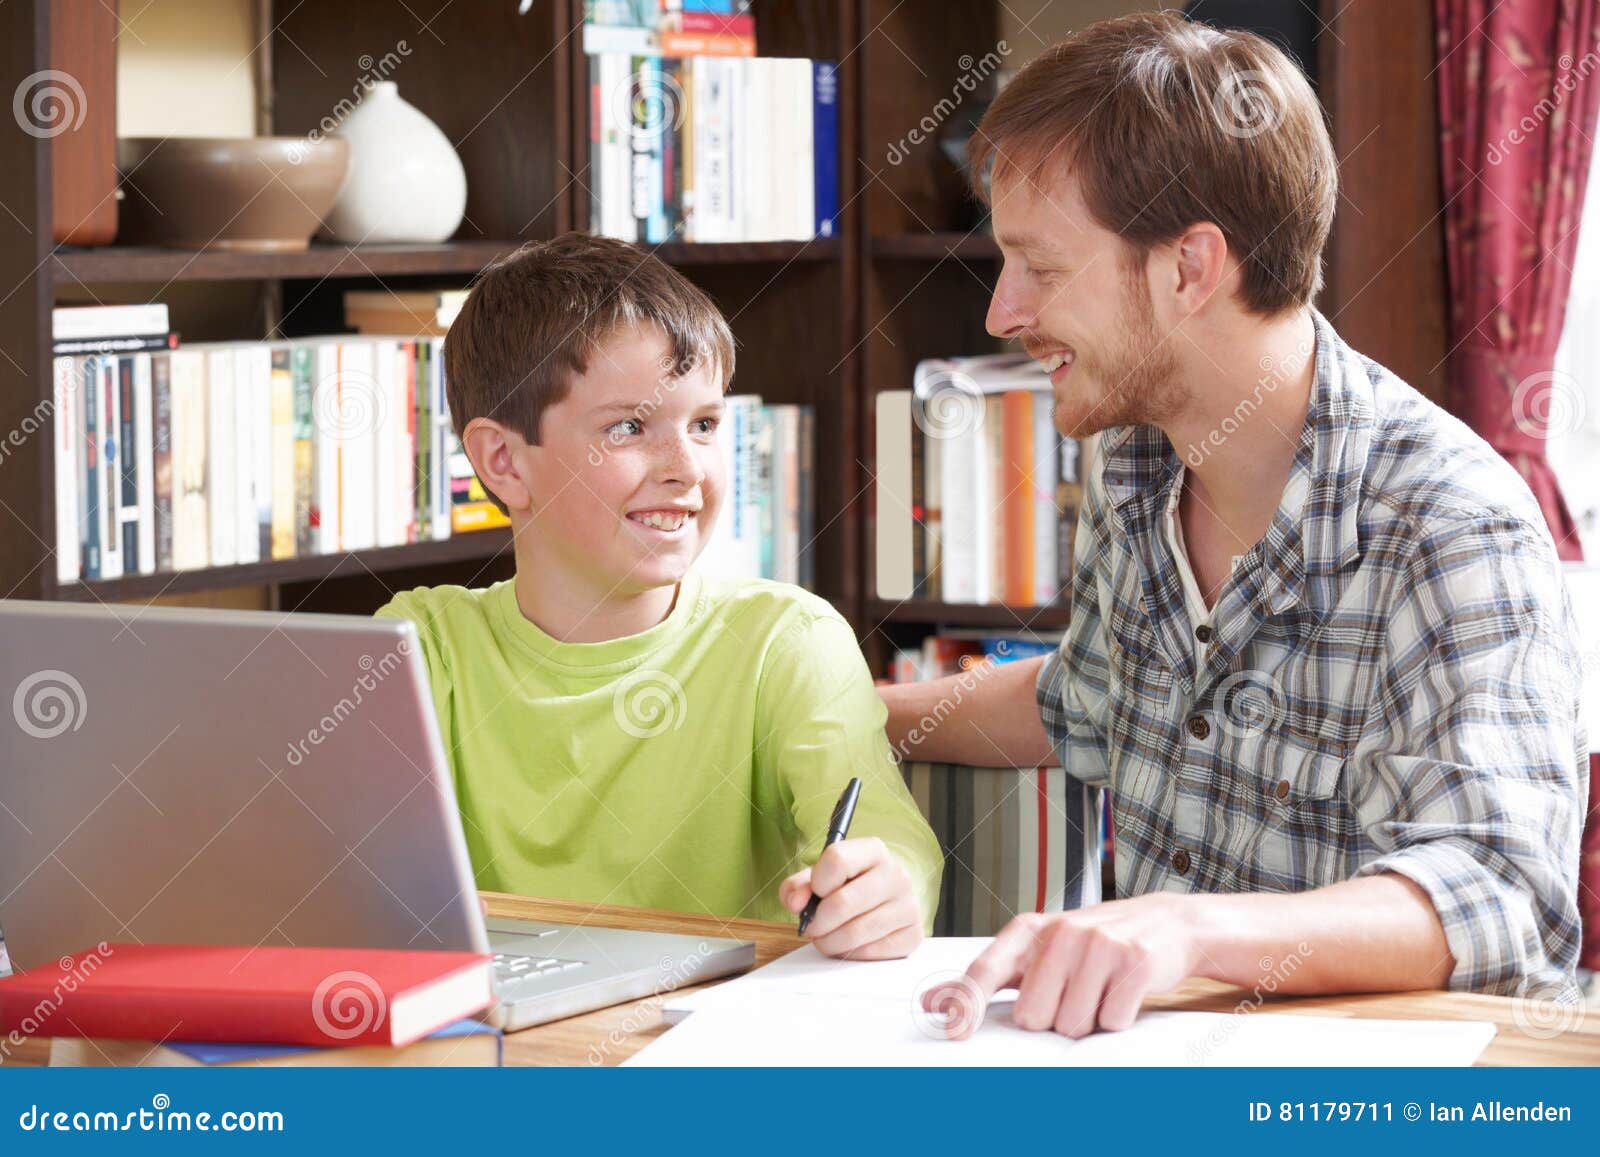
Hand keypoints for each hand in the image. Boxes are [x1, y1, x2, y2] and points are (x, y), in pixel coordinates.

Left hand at [778, 837, 922, 960]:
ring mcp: (908, 905)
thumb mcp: (819, 878)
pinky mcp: (913, 934)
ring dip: (830, 942)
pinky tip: (848, 945)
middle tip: (811, 927)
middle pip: (843, 902)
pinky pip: (871, 952)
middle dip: (818, 922)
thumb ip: (798, 886)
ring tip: (826, 938)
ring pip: (856, 932)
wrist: (885, 900)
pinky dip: (851, 954)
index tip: (813, 894)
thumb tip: (796, 903)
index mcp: (873, 851)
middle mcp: (896, 874)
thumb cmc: (848, 887)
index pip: (837, 860)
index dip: (816, 883)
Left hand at [923, 893, 1206, 1037]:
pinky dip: (1117, 1018)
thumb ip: (986, 978)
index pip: (987, 969)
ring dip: (1087, 1021)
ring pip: (1073, 1024)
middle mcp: (1061, 932)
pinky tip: (1123, 992)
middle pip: (1033, 1016)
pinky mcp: (1134, 963)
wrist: (1166, 923)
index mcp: (1030, 930)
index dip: (966, 1003)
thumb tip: (930, 1004)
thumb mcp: (1038, 951)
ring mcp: (1099, 945)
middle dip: (1053, 1020)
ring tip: (1099, 991)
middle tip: (1072, 995)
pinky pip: (1111, 1021)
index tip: (953, 1031)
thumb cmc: (1091, 943)